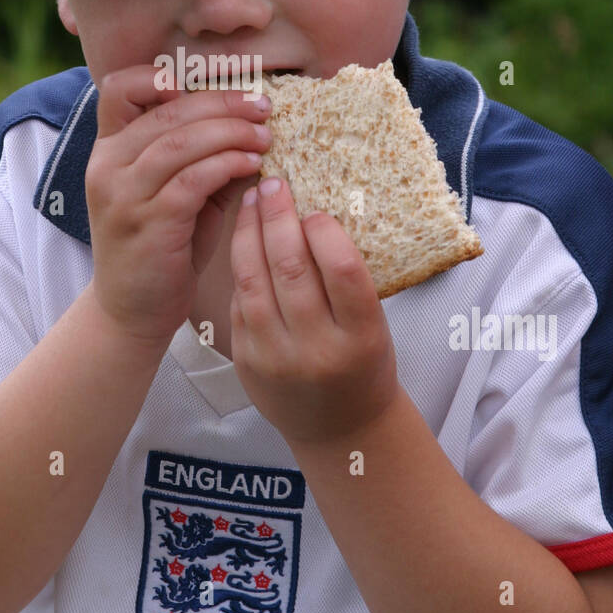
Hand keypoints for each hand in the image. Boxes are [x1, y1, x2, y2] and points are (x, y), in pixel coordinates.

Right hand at [85, 67, 272, 352]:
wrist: (132, 311)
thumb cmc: (161, 246)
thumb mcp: (176, 191)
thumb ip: (201, 156)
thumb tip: (253, 120)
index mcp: (109, 149)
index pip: (118, 88)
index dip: (159, 76)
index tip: (207, 83)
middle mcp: (107, 165)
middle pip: (167, 111)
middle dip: (222, 102)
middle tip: (262, 106)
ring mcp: (122, 194)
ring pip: (180, 141)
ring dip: (230, 132)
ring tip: (265, 135)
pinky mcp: (147, 223)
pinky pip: (191, 180)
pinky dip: (226, 164)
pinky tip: (252, 163)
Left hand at [229, 176, 398, 445]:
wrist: (338, 428)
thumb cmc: (363, 363)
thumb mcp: (373, 325)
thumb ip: (346, 280)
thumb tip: (314, 211)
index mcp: (361, 338)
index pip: (343, 272)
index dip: (326, 232)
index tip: (316, 208)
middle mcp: (317, 350)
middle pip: (291, 269)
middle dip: (279, 218)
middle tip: (274, 183)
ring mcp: (276, 358)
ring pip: (254, 280)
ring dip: (250, 233)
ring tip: (252, 200)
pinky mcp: (246, 360)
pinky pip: (240, 300)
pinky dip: (241, 264)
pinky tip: (244, 238)